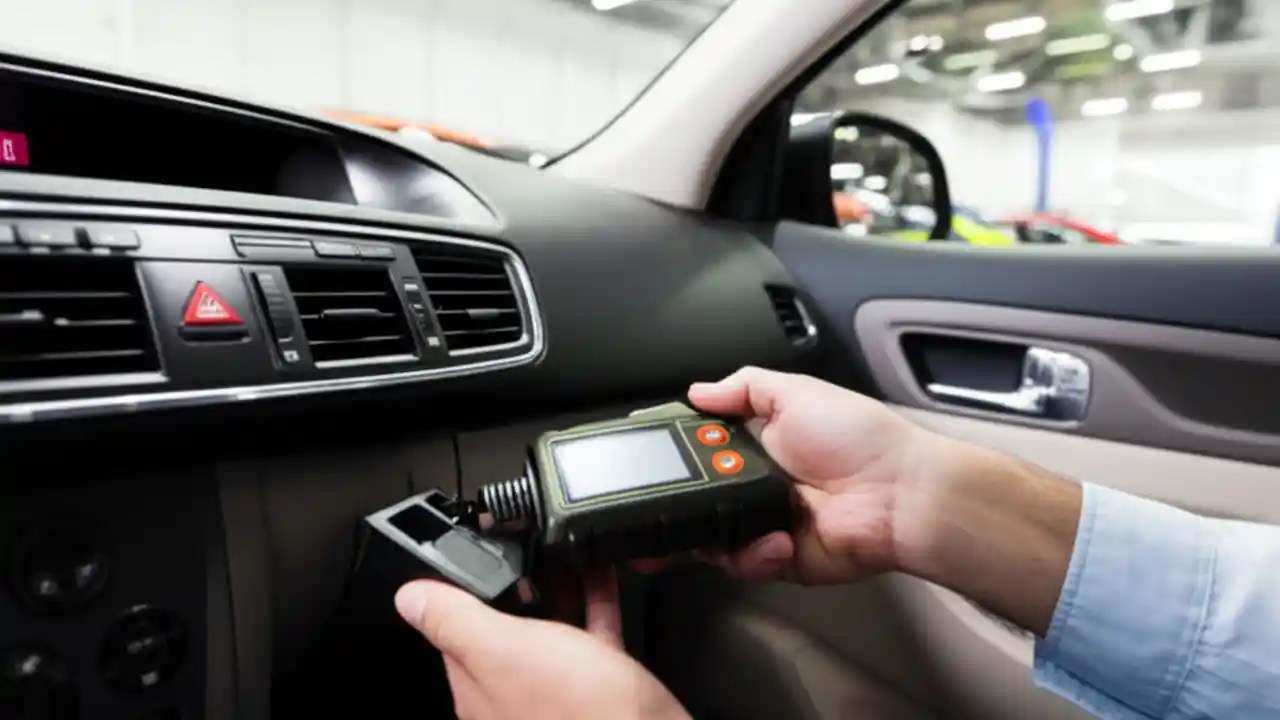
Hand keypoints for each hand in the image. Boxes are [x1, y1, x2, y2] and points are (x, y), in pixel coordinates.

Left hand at [395, 569, 688, 719]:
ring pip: (550, 628)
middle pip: (506, 626)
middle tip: (525, 544)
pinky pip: (590, 634)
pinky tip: (601, 578)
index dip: (464, 588)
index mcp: (478, 687)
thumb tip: (408, 597)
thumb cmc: (577, 713)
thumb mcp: (503, 650)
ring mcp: (558, 691)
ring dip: (556, 588)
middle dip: (516, 584)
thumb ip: (454, 620)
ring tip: (563, 549)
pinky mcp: (599, 687)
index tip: (476, 554)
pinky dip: (594, 603)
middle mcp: (513, 694)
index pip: (456, 627)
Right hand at [688, 366, 939, 583]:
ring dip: (712, 533)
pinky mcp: (780, 560)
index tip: (655, 458)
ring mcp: (768, 524)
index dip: (679, 457)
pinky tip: (776, 540)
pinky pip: (744, 563)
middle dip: (680, 503)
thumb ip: (743, 387)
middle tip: (668, 503)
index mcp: (761, 445)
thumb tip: (697, 390)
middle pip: (699, 499)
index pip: (704, 453)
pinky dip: (751, 555)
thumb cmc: (859, 437)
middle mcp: (759, 485)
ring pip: (712, 536)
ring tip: (729, 522)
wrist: (901, 493)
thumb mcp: (797, 392)